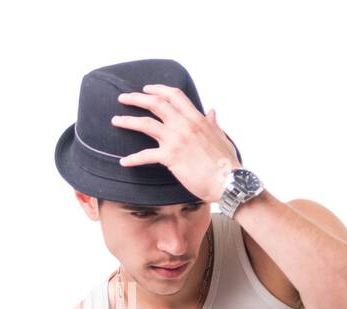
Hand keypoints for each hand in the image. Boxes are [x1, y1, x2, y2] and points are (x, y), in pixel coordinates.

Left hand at [111, 84, 238, 203]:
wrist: (230, 182)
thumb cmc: (228, 163)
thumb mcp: (221, 137)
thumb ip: (213, 123)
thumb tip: (212, 111)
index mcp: (197, 119)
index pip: (174, 95)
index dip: (158, 89)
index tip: (147, 89)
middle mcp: (184, 125)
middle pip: (155, 103)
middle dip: (136, 98)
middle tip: (124, 98)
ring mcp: (176, 140)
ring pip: (145, 123)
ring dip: (127, 120)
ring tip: (116, 121)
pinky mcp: (170, 158)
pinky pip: (146, 155)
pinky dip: (133, 158)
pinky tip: (124, 162)